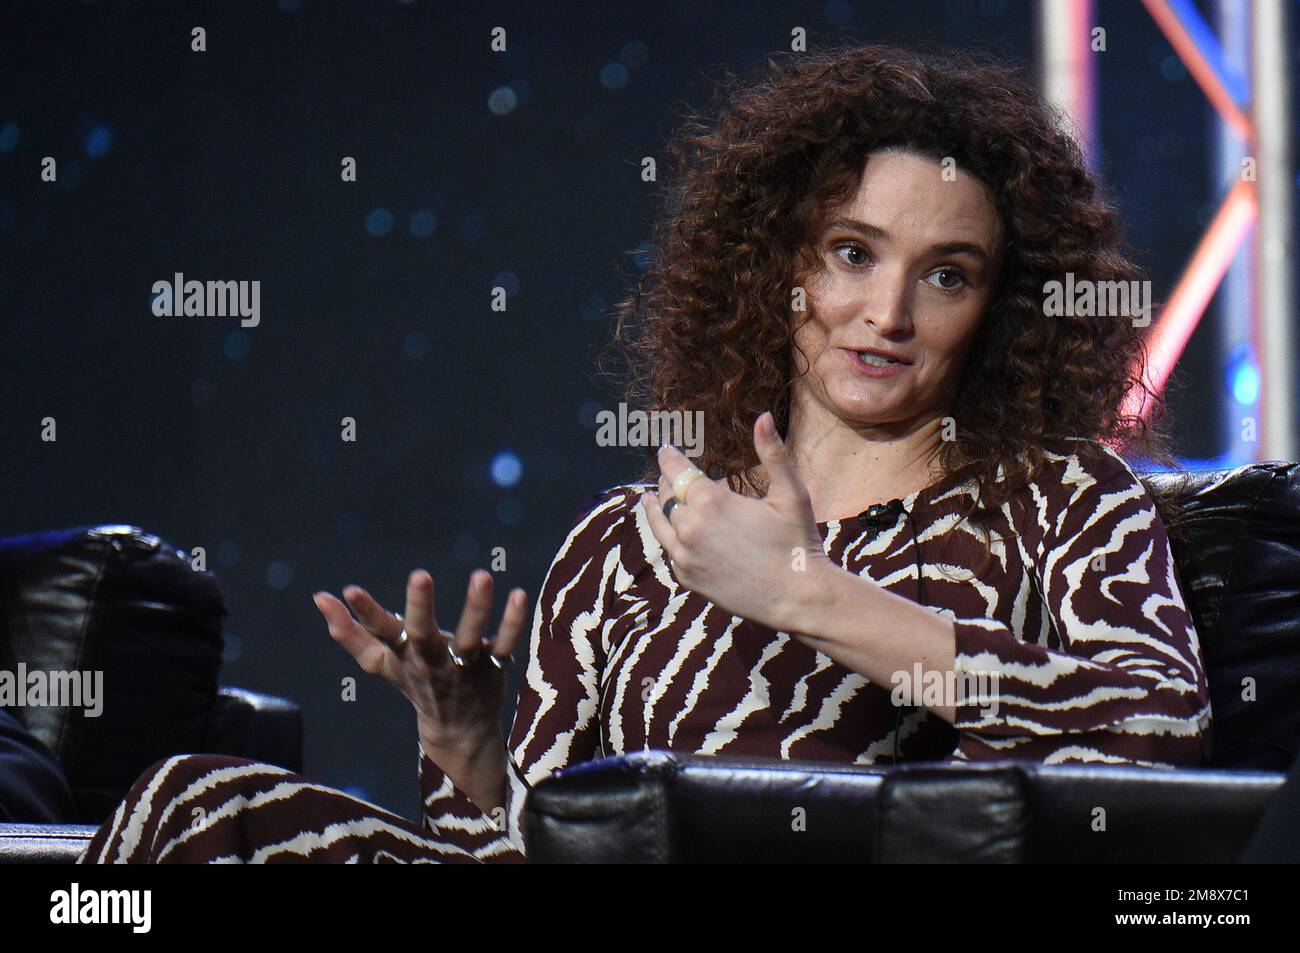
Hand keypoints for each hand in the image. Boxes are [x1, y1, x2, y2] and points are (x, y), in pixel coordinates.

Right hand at [313, 569, 526, 796]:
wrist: (457, 733)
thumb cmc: (416, 684)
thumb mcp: (382, 663)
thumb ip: (351, 632)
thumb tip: (319, 596)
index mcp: (404, 658)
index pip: (381, 634)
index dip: (365, 613)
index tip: (350, 589)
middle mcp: (432, 662)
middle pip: (423, 635)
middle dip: (419, 607)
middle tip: (419, 574)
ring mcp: (465, 666)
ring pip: (470, 637)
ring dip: (476, 607)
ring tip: (481, 575)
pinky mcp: (494, 667)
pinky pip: (505, 644)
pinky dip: (512, 622)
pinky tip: (518, 594)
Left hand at [642, 411, 834, 631]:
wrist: (797, 598)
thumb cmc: (799, 542)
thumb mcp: (790, 494)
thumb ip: (773, 453)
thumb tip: (763, 416)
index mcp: (711, 500)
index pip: (676, 469)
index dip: (669, 456)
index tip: (665, 448)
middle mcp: (689, 527)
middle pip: (667, 496)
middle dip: (667, 481)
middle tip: (667, 472)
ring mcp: (685, 555)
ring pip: (660, 524)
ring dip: (655, 509)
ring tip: (649, 498)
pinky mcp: (687, 578)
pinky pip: (669, 552)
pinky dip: (667, 538)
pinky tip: (668, 534)